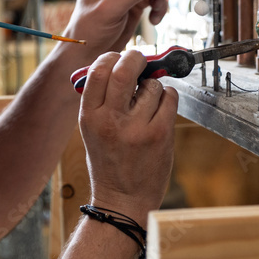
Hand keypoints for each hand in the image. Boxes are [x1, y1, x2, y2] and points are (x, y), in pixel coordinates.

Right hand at [79, 52, 177, 223]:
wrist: (123, 200)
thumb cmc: (108, 161)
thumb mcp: (91, 130)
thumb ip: (100, 100)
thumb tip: (118, 64)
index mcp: (89, 118)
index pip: (97, 72)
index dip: (110, 57)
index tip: (118, 57)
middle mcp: (111, 121)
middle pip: (125, 70)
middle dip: (134, 58)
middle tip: (139, 61)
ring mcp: (137, 128)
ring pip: (152, 84)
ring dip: (153, 85)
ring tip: (147, 101)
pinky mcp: (160, 134)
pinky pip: (169, 97)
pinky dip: (167, 96)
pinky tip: (160, 108)